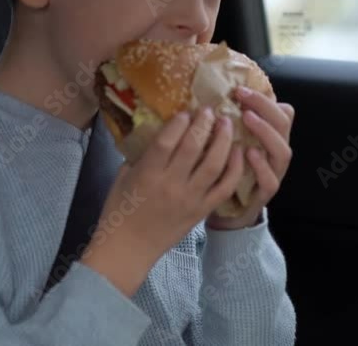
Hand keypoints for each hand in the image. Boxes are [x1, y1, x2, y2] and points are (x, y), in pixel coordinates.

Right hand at [81, 106, 241, 294]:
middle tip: (210, 110)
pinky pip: (224, 188)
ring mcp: (190, 199)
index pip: (167, 142)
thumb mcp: (122, 177)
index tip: (187, 110)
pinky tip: (238, 152)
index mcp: (147, 175)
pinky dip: (234, 168)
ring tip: (226, 124)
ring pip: (213, 165)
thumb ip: (140, 155)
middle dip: (203, 124)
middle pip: (192, 148)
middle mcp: (171, 185)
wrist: (129, 248)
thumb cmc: (119, 210)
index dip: (179, 122)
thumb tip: (156, 132)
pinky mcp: (202, 211)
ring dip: (222, 140)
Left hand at [205, 85, 294, 230]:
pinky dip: (262, 166)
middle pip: (283, 125)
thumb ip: (230, 124)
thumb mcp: (229, 144)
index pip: (279, 111)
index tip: (239, 88)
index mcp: (269, 137)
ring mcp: (273, 173)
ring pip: (282, 151)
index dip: (263, 98)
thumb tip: (214, 96)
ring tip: (247, 119)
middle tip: (243, 98)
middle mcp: (275, 153)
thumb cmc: (226, 172)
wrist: (228, 213)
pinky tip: (249, 153)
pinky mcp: (264, 194)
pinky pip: (270, 181)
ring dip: (265, 132)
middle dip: (264, 108)